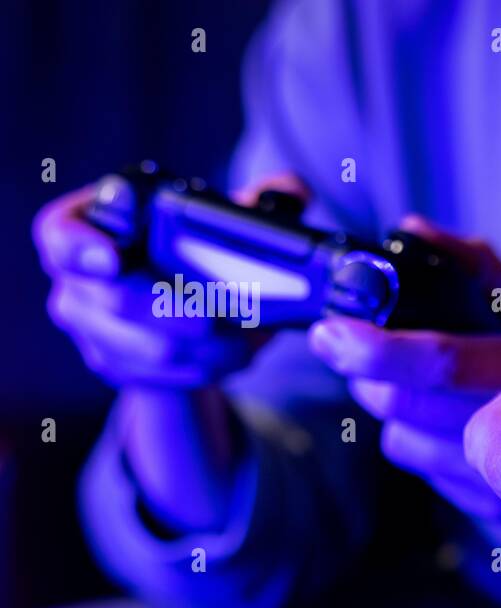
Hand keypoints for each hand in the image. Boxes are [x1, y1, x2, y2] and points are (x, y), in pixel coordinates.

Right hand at [33, 174, 305, 530]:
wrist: (177, 300)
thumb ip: (261, 197)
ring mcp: (89, 327)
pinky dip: (205, 370)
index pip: (60, 236)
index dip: (80, 248)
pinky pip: (158, 377)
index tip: (111, 259)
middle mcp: (75, 278)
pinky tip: (237, 357)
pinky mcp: (112, 365)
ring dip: (204, 350)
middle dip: (175, 312)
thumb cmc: (190, 243)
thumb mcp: (218, 213)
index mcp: (86, 226)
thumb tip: (295, 191)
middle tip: (217, 318)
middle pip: (116, 303)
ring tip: (249, 340)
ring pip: (146, 349)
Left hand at [307, 217, 500, 517]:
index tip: (334, 334)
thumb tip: (413, 232)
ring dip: (393, 410)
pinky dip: (416, 441)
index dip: (381, 349)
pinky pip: (421, 468)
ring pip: (402, 440)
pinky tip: (441, 423)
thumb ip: (472, 266)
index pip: (445, 361)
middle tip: (362, 349)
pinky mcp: (498, 510)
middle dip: (371, 375)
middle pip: (405, 405)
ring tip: (412, 386)